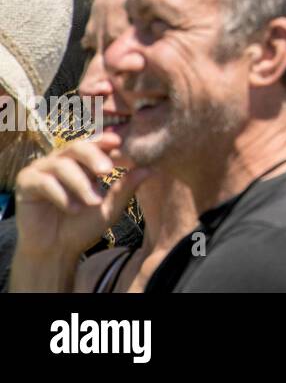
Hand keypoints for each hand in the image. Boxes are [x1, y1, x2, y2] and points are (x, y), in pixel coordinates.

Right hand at [11, 136, 150, 287]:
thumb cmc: (83, 226)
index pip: (96, 144)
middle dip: (94, 156)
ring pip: (62, 164)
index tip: (122, 145)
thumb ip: (126, 188)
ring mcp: (43, 169)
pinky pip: (44, 181)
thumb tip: (150, 169)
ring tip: (92, 202)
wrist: (56, 251)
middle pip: (77, 146)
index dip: (108, 142)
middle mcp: (62, 160)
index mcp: (83, 162)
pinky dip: (61, 195)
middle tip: (107, 171)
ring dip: (80, 183)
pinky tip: (72, 209)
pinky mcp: (26, 182)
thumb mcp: (109, 207)